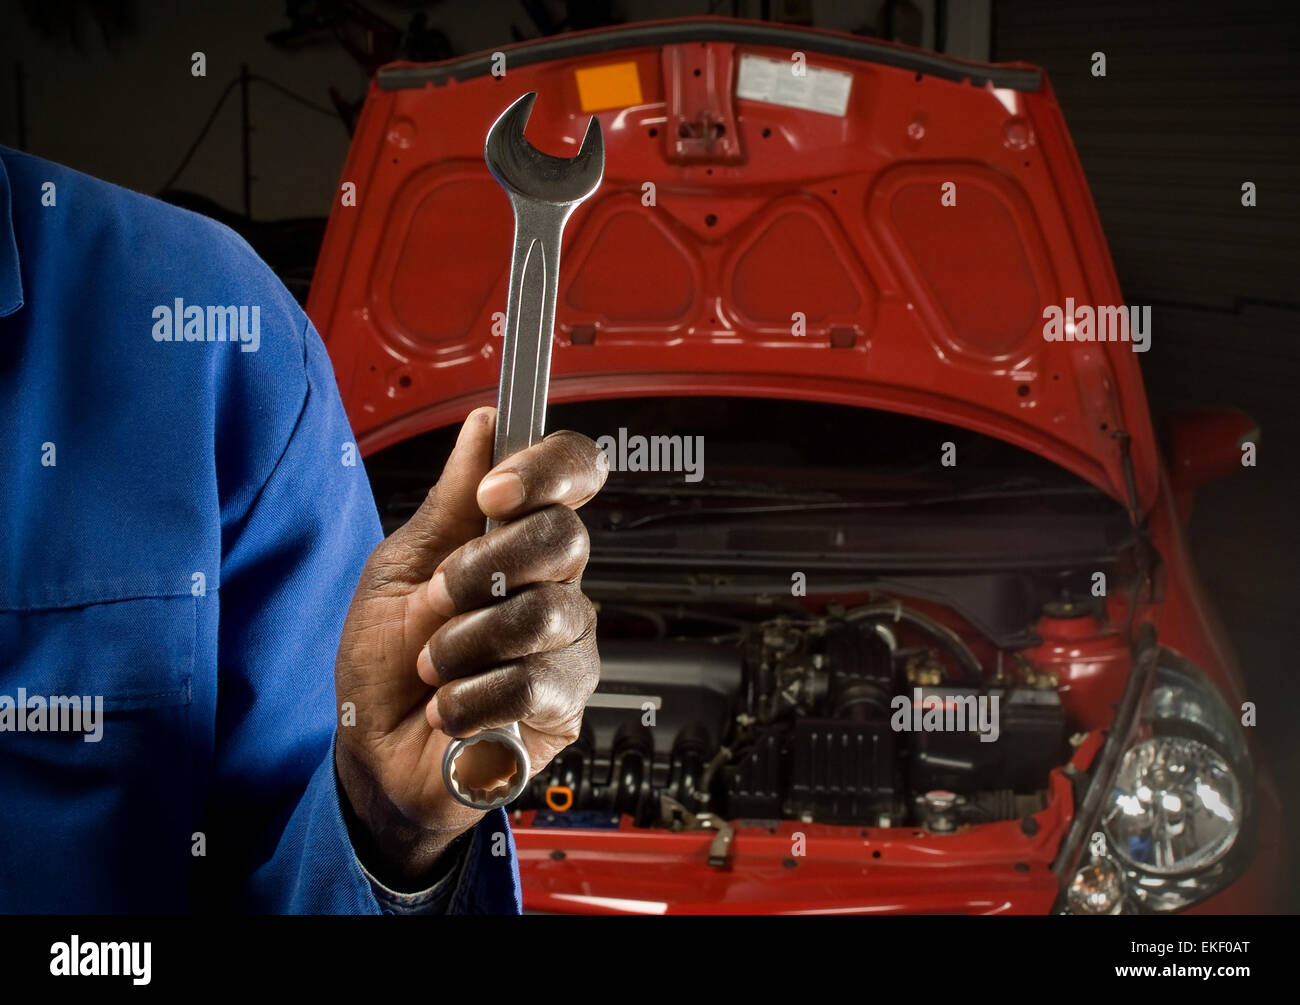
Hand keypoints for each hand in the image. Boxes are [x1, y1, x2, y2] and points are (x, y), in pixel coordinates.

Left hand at [333, 406, 606, 885]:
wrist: (374, 756)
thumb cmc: (385, 664)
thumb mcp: (398, 571)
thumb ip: (447, 503)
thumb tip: (484, 424)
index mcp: (516, 537)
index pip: (572, 473)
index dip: (547, 469)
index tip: (495, 491)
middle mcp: (552, 583)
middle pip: (567, 537)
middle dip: (489, 563)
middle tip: (442, 595)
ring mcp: (565, 642)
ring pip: (547, 613)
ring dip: (467, 641)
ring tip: (434, 666)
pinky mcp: (566, 702)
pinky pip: (536, 682)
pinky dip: (475, 696)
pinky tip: (451, 708)